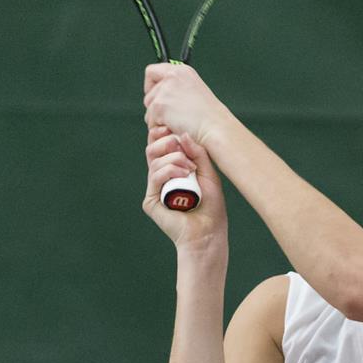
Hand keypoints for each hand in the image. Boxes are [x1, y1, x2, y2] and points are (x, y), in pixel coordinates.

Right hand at [142, 124, 225, 243]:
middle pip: (152, 149)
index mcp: (172, 170)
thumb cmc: (211, 206)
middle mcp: (160, 178)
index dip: (165, 134)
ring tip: (190, 167)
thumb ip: (198, 153)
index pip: (161, 146)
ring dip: (173, 158)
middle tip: (181, 144)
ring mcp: (155, 189)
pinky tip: (183, 173)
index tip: (178, 130)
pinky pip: (154, 177)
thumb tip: (183, 134)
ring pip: (154, 161)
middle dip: (166, 142)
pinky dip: (168, 170)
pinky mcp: (151, 201)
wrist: (208, 233)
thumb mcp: (208, 173)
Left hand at [143, 63, 229, 145]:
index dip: (152, 85)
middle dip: (156, 107)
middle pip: (149, 93)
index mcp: (182, 71)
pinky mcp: (159, 106)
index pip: (153, 71)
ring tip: (177, 123)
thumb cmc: (211, 117)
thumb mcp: (195, 92)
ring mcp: (164, 91)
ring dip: (158, 119)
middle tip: (171, 116)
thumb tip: (162, 93)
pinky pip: (151, 122)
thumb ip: (177, 88)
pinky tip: (175, 128)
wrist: (215, 128)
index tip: (157, 96)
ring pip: (148, 109)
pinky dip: (160, 128)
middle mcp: (172, 76)